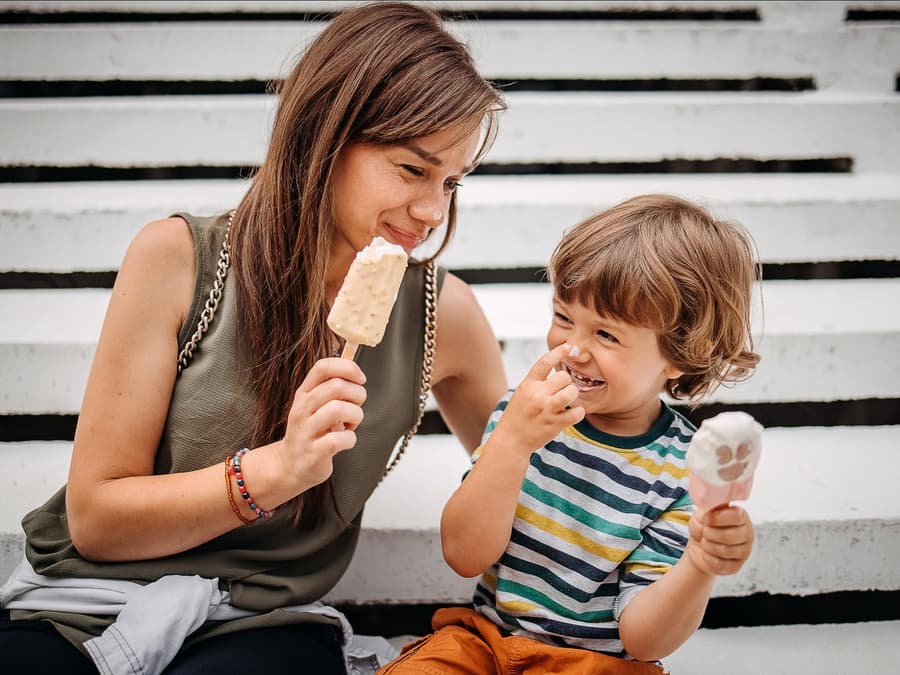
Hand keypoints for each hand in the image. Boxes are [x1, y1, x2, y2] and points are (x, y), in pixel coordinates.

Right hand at [278, 357, 366, 489]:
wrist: (290, 465)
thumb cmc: (311, 431)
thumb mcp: (315, 405)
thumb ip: (331, 387)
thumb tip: (354, 370)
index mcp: (304, 392)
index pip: (323, 366)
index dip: (348, 367)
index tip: (359, 379)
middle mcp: (302, 408)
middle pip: (336, 386)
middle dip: (357, 394)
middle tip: (356, 406)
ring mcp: (306, 430)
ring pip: (339, 409)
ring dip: (355, 416)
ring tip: (350, 425)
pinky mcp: (314, 452)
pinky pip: (339, 439)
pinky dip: (350, 439)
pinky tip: (345, 440)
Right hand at [493, 343, 584, 453]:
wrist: (511, 440)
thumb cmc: (517, 415)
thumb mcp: (522, 393)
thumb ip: (537, 382)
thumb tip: (556, 367)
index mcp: (528, 384)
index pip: (544, 362)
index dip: (558, 352)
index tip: (568, 347)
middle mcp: (537, 395)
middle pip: (564, 377)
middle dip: (567, 383)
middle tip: (563, 390)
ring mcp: (546, 409)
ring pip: (571, 392)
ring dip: (573, 395)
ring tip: (568, 400)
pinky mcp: (555, 424)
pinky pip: (576, 413)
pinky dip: (578, 412)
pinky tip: (573, 413)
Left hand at [685, 505, 754, 575]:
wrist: (698, 545)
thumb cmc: (704, 525)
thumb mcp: (704, 512)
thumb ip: (711, 506)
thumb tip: (711, 499)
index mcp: (741, 516)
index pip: (736, 516)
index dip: (717, 518)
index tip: (705, 518)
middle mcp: (747, 534)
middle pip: (729, 536)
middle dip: (709, 534)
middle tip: (704, 532)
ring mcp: (744, 552)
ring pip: (724, 551)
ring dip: (707, 546)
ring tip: (705, 541)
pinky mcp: (736, 566)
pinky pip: (720, 564)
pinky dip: (707, 558)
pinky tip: (706, 553)